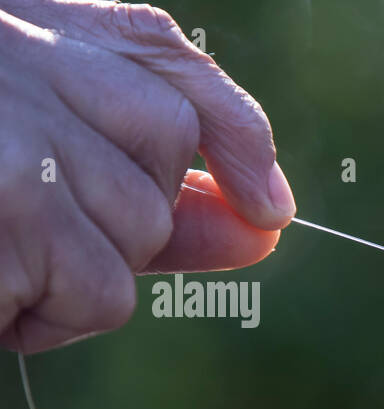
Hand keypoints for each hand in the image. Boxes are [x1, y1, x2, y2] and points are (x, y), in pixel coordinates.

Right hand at [0, 0, 293, 351]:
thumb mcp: (34, 134)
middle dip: (102, 236)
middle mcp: (32, 65)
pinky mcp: (6, 215)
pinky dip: (31, 316)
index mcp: (37, 27)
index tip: (263, 209)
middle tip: (4, 214)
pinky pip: (89, 300)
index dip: (232, 150)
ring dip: (61, 284)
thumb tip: (267, 223)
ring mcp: (18, 143)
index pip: (180, 90)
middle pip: (153, 196)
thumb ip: (157, 173)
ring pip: (127, 256)